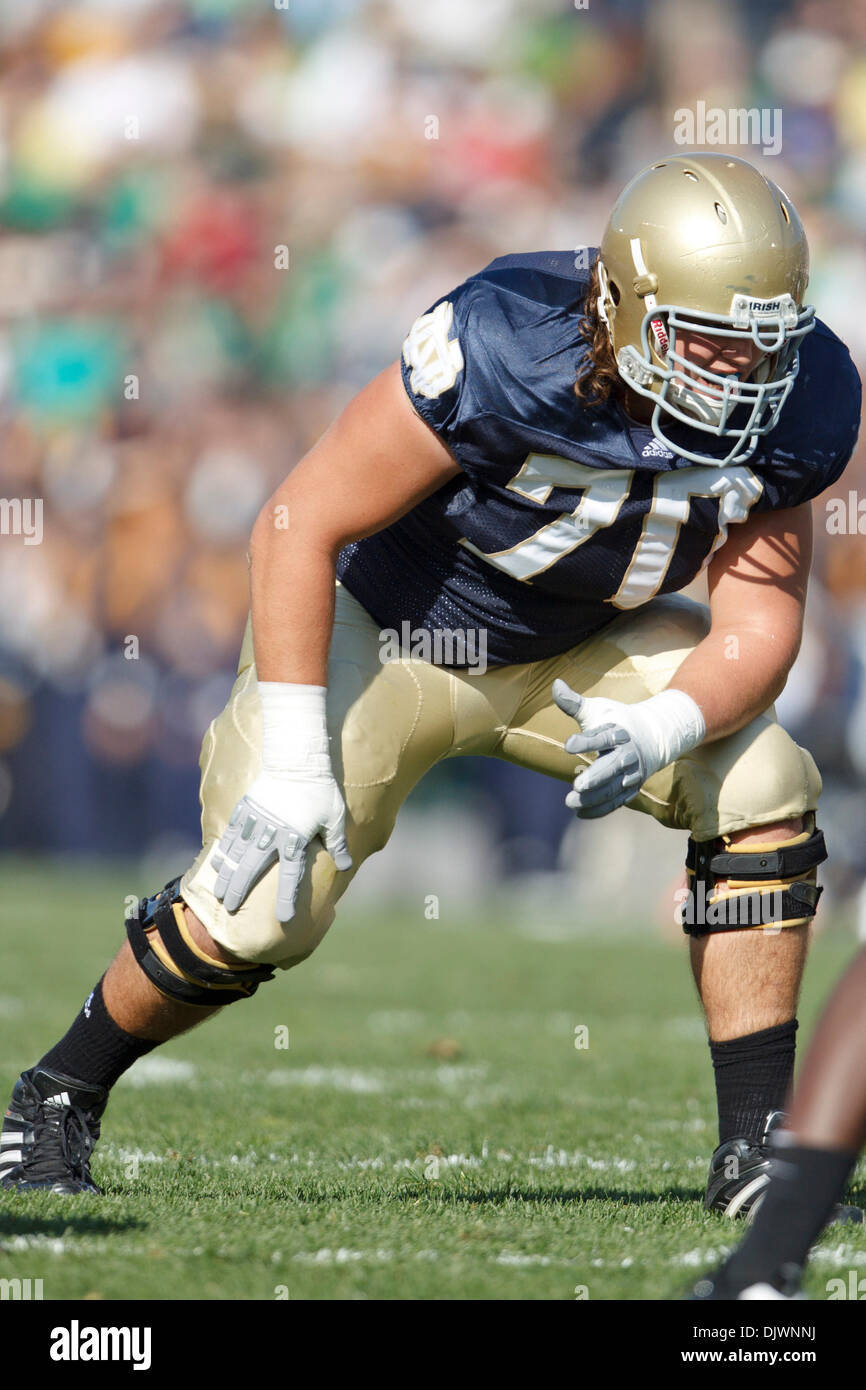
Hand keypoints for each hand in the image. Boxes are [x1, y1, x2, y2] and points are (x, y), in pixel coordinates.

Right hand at [211, 770, 351, 922]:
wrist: (297, 758)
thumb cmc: (320, 789)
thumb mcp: (334, 816)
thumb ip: (337, 843)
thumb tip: (346, 866)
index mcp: (296, 838)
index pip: (291, 876)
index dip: (287, 899)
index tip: (283, 919)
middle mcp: (272, 834)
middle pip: (253, 869)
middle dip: (241, 891)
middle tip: (230, 909)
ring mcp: (256, 821)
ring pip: (237, 854)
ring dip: (227, 875)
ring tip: (218, 894)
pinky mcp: (246, 808)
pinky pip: (231, 835)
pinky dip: (223, 851)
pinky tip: (217, 865)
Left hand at [552, 677, 704, 819]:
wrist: (653, 735)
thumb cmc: (617, 720)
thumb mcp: (597, 708)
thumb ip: (574, 702)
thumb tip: (555, 684)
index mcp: (619, 731)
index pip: (603, 736)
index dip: (586, 741)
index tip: (568, 745)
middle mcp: (628, 753)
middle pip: (613, 766)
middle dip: (596, 776)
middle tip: (577, 785)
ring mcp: (631, 772)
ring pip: (613, 787)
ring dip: (594, 797)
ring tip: (569, 801)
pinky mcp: (631, 787)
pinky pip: (617, 801)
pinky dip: (600, 808)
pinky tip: (580, 812)